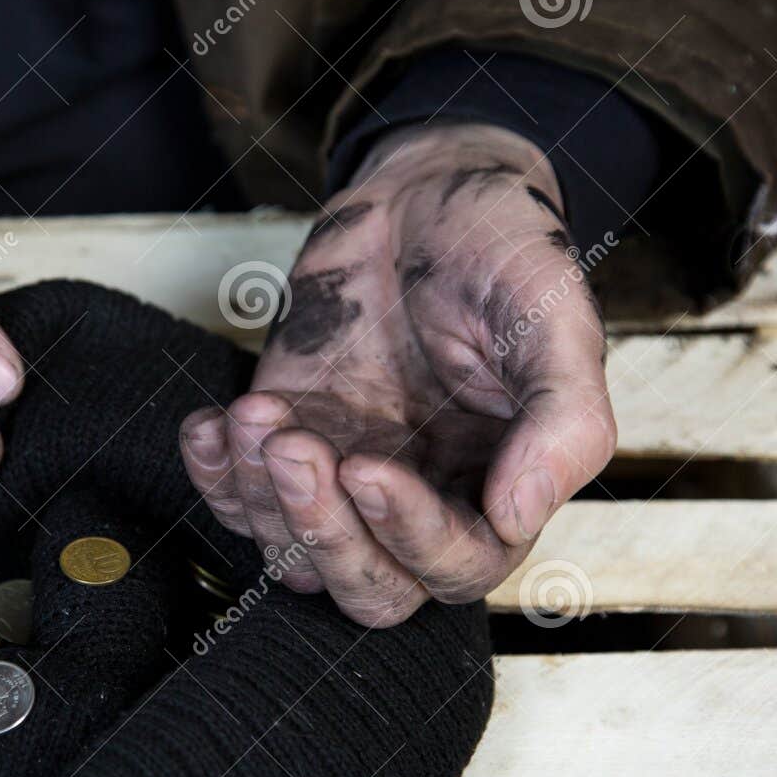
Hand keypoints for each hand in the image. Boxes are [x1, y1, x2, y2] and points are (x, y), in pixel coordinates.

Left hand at [180, 123, 616, 626]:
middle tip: (296, 449)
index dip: (406, 533)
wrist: (424, 187)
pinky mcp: (287, 436)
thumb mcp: (554, 320)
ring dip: (260, 497)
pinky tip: (212, 424)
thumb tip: (522, 516)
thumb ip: (563, 422)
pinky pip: (239, 497)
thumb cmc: (501, 246)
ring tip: (257, 413)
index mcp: (499, 486)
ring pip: (293, 554)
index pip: (454, 566)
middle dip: (322, 535)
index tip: (366, 466)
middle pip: (370, 589)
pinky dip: (214, 475)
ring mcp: (345, 473)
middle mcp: (421, 497)